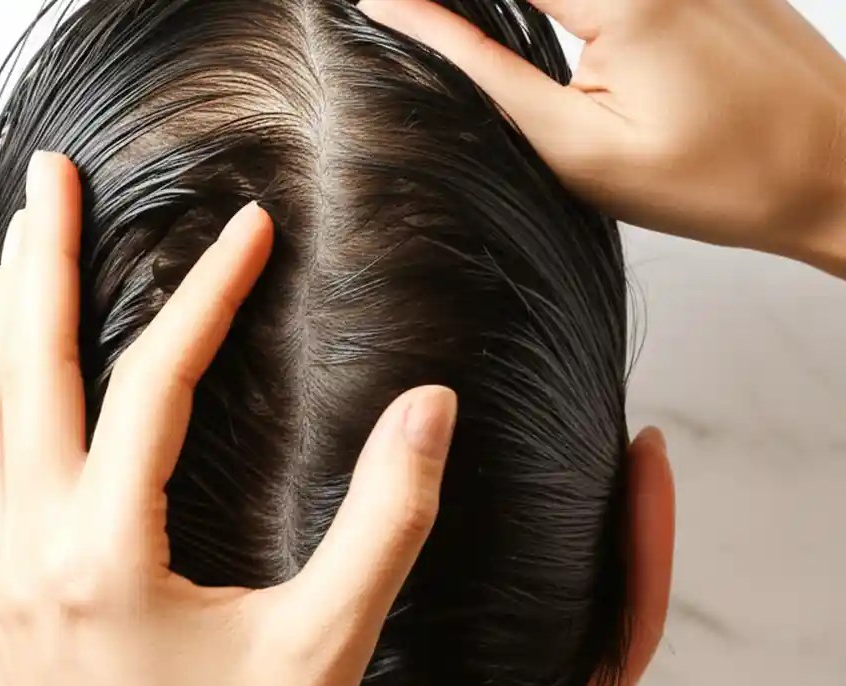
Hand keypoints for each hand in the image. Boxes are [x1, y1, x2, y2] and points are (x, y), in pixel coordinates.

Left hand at [0, 152, 459, 685]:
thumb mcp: (323, 648)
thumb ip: (384, 520)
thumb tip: (430, 406)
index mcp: (110, 553)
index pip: (158, 382)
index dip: (210, 293)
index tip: (251, 229)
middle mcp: (29, 553)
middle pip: (29, 368)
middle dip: (47, 259)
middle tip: (57, 177)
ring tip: (16, 241)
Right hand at [360, 0, 845, 277]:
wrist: (842, 174)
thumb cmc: (720, 179)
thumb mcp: (577, 145)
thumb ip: (480, 69)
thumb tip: (397, 9)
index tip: (375, 7)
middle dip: (474, 10)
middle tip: (485, 72)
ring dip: (528, 10)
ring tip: (535, 74)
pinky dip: (569, 6)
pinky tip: (582, 53)